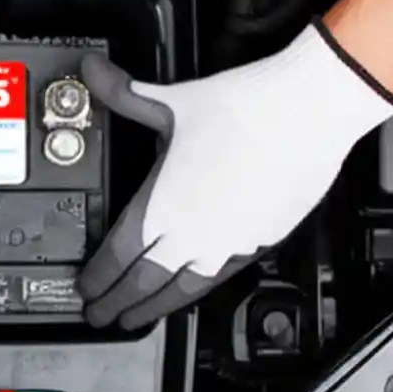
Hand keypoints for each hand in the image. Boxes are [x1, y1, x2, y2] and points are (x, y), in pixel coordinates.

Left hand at [78, 22, 392, 329]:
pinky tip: (188, 294)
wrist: (308, 113)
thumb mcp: (170, 101)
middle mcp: (191, 232)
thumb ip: (124, 93)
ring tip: (135, 319)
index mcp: (161, 204)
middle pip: (142, 281)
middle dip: (116, 302)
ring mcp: (226, 242)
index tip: (84, 289)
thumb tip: (90, 72)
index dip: (97, 277)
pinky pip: (217, 279)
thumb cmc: (245, 108)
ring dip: (153, 307)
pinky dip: (194, 293)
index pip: (117, 255)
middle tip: (99, 316)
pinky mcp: (257, 242)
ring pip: (180, 289)